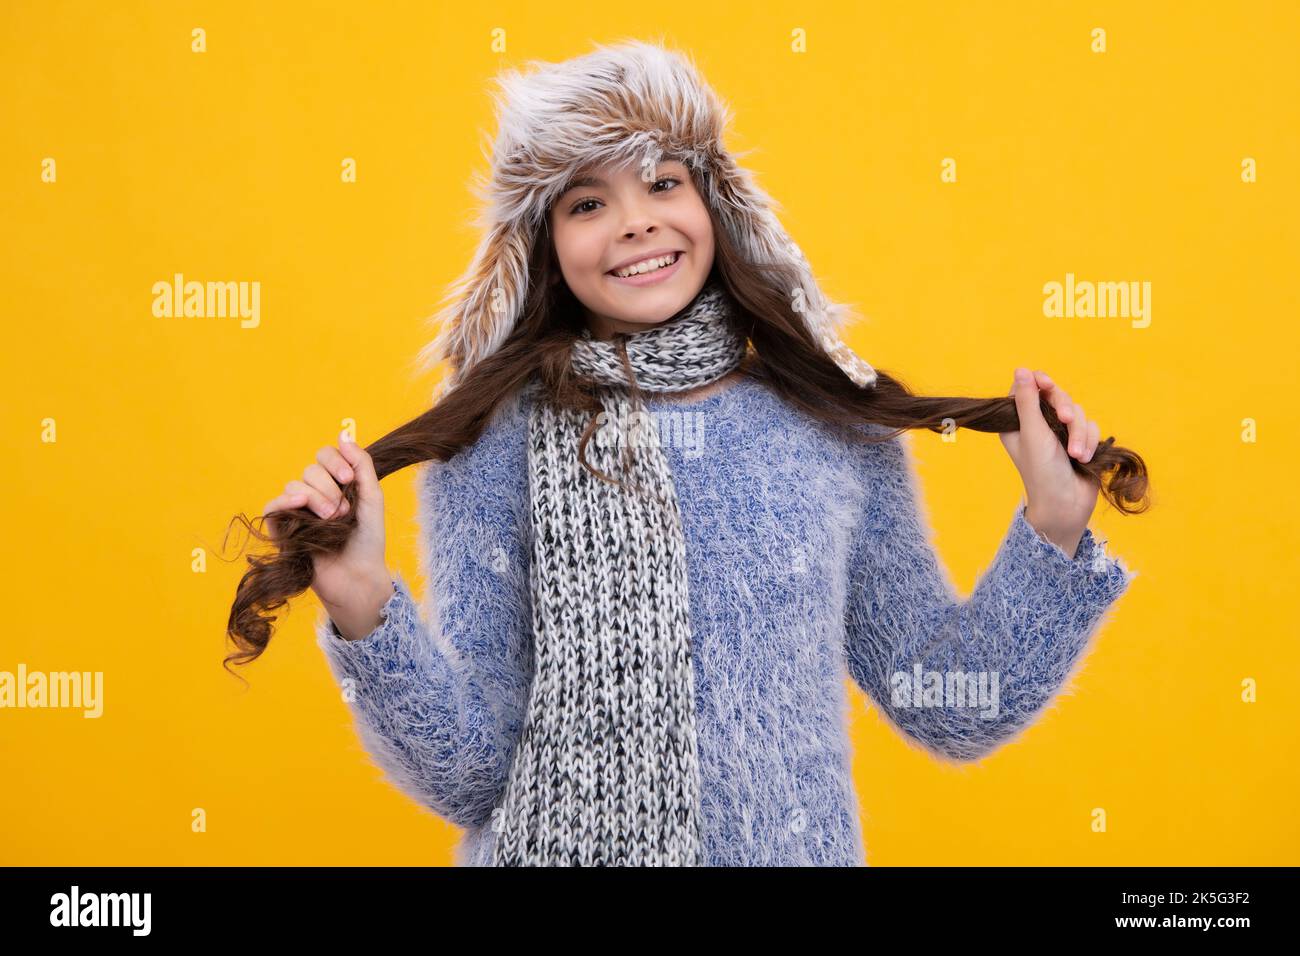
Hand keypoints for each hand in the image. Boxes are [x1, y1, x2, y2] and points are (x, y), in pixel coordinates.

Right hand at [261, 431, 392, 626]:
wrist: (358, 577)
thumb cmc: (367, 541)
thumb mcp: (372, 498)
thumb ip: (362, 465)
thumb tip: (344, 435)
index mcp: (334, 484)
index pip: (323, 455)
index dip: (334, 461)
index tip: (349, 478)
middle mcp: (313, 495)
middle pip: (309, 471)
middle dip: (329, 488)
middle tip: (344, 511)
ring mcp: (296, 512)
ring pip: (293, 486)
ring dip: (315, 499)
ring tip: (332, 520)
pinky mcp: (281, 530)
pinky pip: (272, 506)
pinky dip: (285, 502)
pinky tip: (300, 506)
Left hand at [998, 368, 1101, 556]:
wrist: (1065, 505)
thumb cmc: (1042, 472)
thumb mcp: (1032, 434)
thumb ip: (1028, 401)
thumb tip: (1020, 370)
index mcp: (1017, 422)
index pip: (1028, 389)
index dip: (1040, 383)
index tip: (1047, 385)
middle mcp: (1037, 424)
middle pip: (1057, 396)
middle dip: (1066, 410)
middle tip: (1065, 420)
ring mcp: (1059, 432)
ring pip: (1078, 412)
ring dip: (1079, 433)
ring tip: (1076, 455)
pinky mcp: (1078, 440)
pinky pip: (1090, 426)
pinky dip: (1088, 441)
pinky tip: (1084, 460)